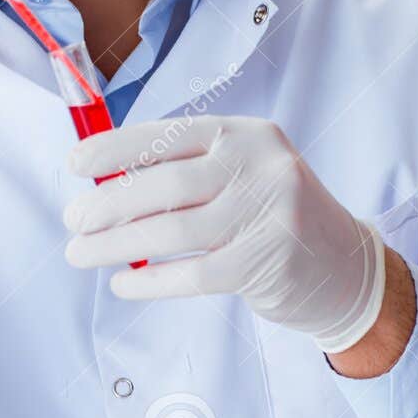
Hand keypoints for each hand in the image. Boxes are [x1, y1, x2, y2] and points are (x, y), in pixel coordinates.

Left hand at [63, 115, 386, 352]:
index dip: (115, 148)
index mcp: (245, 134)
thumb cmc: (271, 214)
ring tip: (80, 252)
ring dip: (116, 245)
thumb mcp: (239, 173)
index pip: (169, 134)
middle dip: (108, 204)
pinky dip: (150, 281)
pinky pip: (192, 274)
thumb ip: (185, 169)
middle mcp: (260, 167)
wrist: (346, 267)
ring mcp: (268, 215)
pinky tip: (122, 282)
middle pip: (166, 184)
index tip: (74, 164)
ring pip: (172, 231)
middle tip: (72, 220)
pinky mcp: (266, 264)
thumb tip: (103, 180)